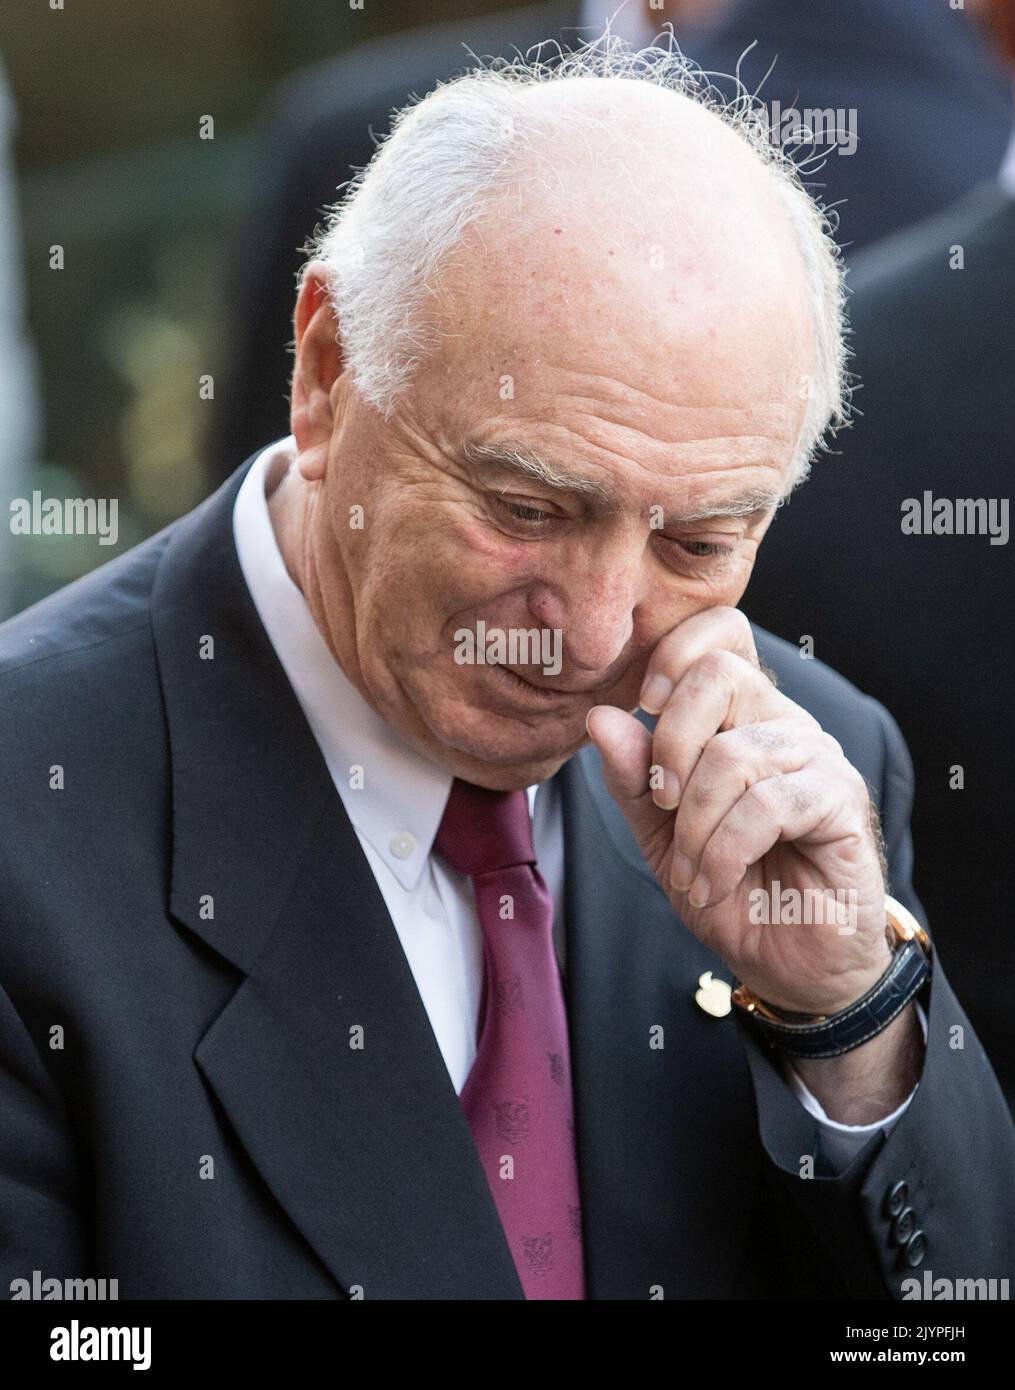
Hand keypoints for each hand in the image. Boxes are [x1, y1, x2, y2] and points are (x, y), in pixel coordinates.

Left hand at [586, 607, 891, 1016]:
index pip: (720, 635)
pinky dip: (724, 851)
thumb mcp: (660, 833)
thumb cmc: (732, 889)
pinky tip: (713, 883)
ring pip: (734, 754)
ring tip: (688, 872)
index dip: (673, 654)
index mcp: (743, 717)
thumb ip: (633, 777)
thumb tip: (600, 718)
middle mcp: (784, 725)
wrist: (788, 962)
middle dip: (669, 744)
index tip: (639, 705)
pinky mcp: (841, 802)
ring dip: (694, 826)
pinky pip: (768, 805)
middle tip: (662, 804)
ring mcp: (818, 759)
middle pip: (720, 675)